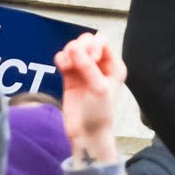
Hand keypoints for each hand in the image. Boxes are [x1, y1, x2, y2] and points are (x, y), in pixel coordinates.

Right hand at [56, 33, 124, 165]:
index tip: (91, 58)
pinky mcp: (70, 77)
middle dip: (80, 46)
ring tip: (67, 65)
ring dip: (68, 52)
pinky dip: (61, 59)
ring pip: (73, 48)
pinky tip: (62, 67)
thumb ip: (88, 67)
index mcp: (114, 66)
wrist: (87, 133)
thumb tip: (73, 48)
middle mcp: (99, 65)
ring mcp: (84, 70)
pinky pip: (63, 59)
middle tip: (76, 59)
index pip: (102, 42)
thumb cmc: (100, 113)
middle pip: (87, 41)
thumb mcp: (99, 88)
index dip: (94, 45)